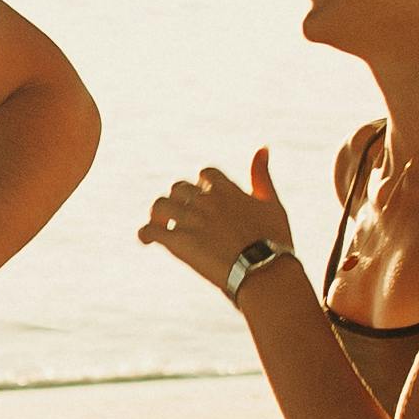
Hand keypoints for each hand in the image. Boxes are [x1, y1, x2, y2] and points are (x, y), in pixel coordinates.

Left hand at [139, 146, 288, 296]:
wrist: (263, 269)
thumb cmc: (273, 240)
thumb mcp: (271, 203)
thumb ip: (262, 176)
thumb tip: (262, 148)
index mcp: (226, 189)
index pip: (206, 174)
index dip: (202, 184)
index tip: (204, 197)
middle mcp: (206, 200)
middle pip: (179, 188)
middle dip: (178, 200)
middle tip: (178, 216)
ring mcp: (191, 220)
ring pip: (161, 204)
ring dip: (158, 214)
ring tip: (159, 225)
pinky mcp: (179, 241)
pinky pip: (151, 230)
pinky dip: (145, 233)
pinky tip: (147, 240)